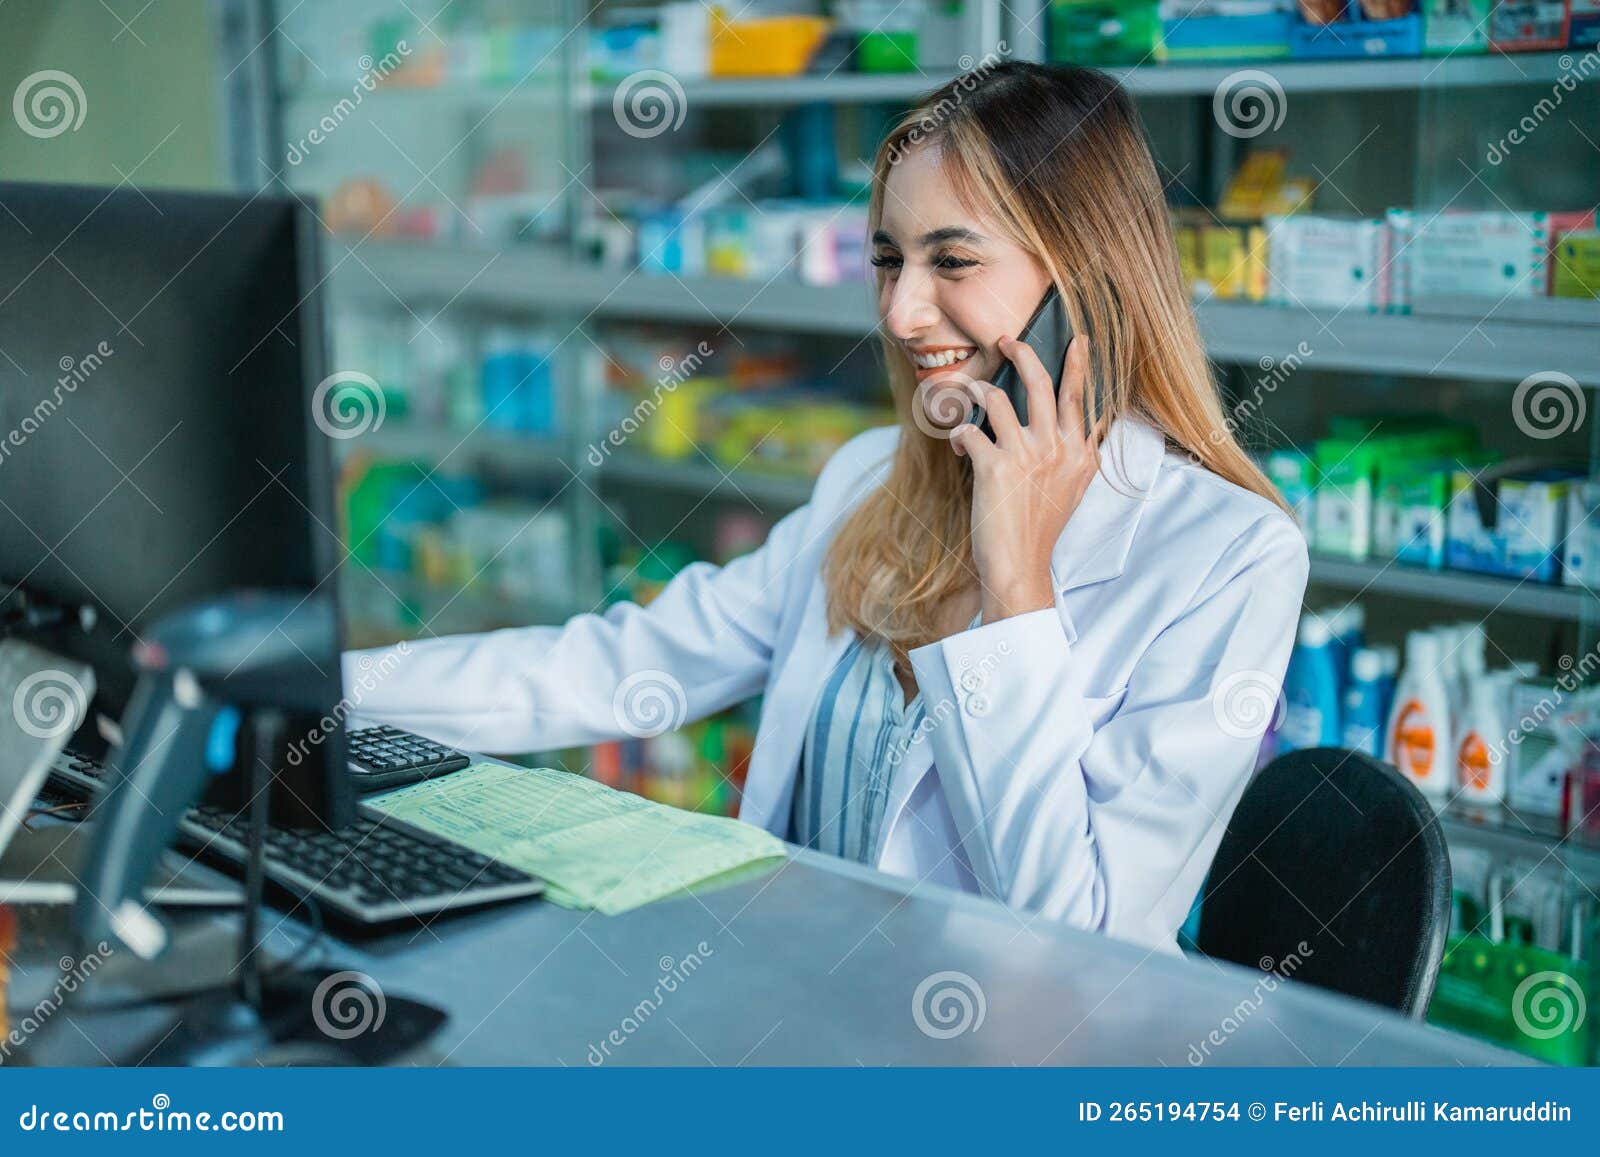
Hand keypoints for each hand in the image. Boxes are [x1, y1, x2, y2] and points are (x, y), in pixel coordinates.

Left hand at [950, 334, 1101, 623]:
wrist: (1020, 566)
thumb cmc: (1040, 528)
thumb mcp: (1072, 489)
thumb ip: (1075, 456)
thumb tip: (1079, 429)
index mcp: (1079, 454)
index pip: (1079, 399)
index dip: (1077, 367)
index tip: (1077, 340)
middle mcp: (1057, 449)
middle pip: (1041, 384)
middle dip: (1021, 353)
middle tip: (1005, 340)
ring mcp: (1026, 455)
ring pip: (997, 398)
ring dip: (977, 392)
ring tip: (970, 397)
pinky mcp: (994, 466)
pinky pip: (969, 430)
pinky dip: (959, 434)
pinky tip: (959, 445)